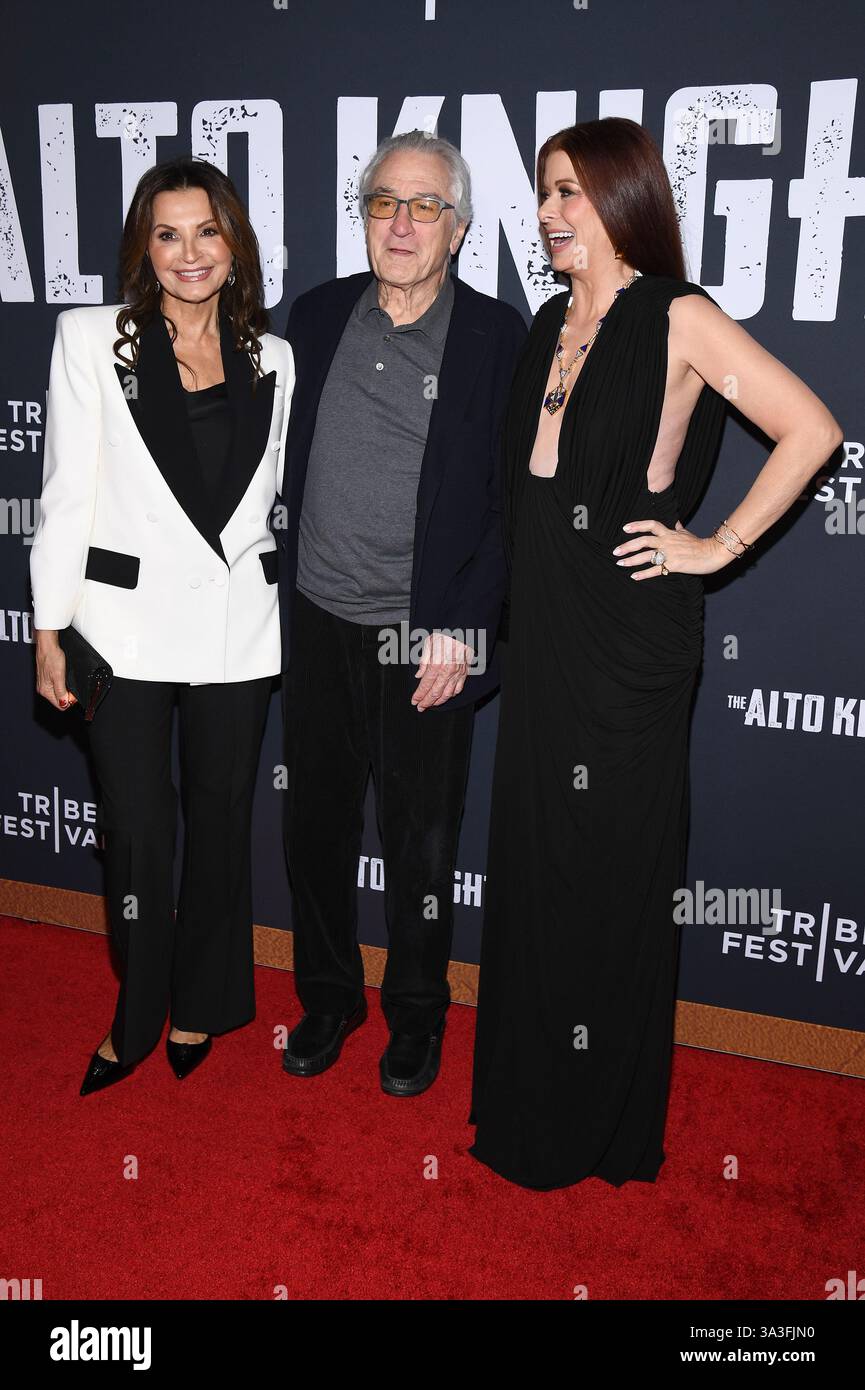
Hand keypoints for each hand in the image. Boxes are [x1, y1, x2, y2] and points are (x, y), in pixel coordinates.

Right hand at [35, 631, 76, 709]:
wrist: (48, 644)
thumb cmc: (52, 657)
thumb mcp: (59, 677)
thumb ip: (61, 692)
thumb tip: (64, 703)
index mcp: (45, 690)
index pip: (60, 705)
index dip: (70, 701)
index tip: (74, 694)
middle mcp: (43, 688)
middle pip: (59, 699)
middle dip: (68, 695)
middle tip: (72, 686)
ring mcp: (45, 682)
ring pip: (59, 692)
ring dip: (66, 689)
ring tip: (68, 680)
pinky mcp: (48, 676)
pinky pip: (57, 685)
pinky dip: (63, 683)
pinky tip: (65, 677)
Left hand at [412, 631, 473, 709]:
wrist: (463, 630)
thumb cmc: (445, 634)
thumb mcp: (429, 644)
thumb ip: (423, 661)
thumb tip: (419, 675)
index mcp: (436, 664)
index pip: (425, 685)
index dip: (419, 695)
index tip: (414, 701)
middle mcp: (447, 671)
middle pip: (435, 693)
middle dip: (426, 702)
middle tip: (420, 707)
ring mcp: (457, 673)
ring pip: (447, 694)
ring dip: (438, 701)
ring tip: (431, 705)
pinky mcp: (465, 673)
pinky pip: (458, 688)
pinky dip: (451, 695)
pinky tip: (446, 697)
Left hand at [612, 519, 731, 579]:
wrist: (712, 553)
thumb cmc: (700, 544)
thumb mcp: (687, 533)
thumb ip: (678, 528)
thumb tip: (675, 521)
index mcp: (669, 533)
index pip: (651, 525)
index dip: (637, 525)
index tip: (625, 528)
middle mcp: (667, 542)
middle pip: (643, 541)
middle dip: (628, 546)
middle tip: (615, 551)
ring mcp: (669, 554)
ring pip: (646, 556)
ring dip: (631, 560)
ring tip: (620, 563)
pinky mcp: (673, 565)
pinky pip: (655, 570)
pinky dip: (643, 574)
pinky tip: (633, 576)